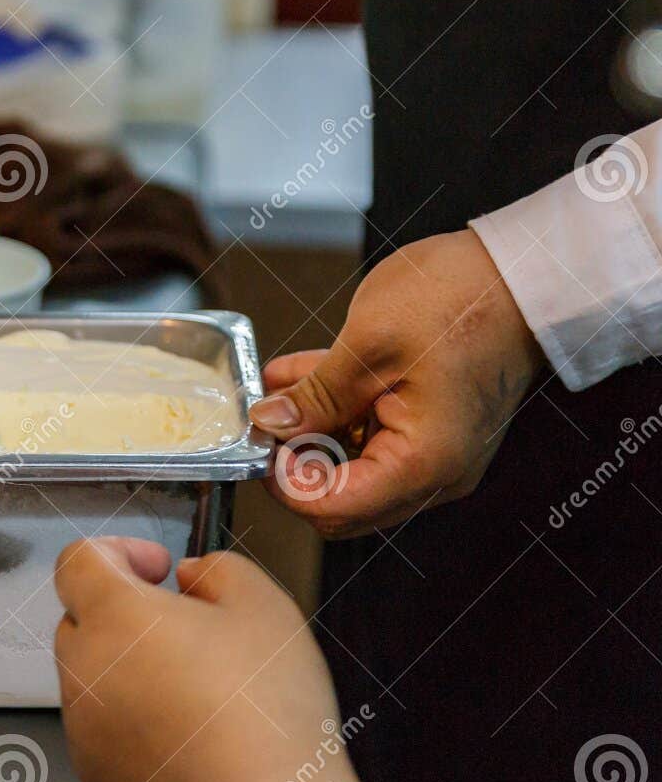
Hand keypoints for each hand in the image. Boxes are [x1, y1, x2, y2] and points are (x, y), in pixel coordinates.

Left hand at [54, 539, 378, 781]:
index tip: (156, 566)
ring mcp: (84, 732)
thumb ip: (218, 569)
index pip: (76, 560)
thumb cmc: (265, 720)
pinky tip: (195, 738)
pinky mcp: (98, 779)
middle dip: (127, 615)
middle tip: (188, 629)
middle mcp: (84, 672)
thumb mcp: (265, 606)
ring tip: (202, 691)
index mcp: (114, 617)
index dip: (119, 551)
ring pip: (95, 681)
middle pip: (83, 620)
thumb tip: (194, 577)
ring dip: (132, 673)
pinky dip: (138, 726)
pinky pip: (107, 734)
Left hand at [251, 229, 543, 537]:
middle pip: (341, 501)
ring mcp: (435, 453)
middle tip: (264, 417)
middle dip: (293, 461)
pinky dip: (332, 415)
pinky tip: (297, 379)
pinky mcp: (430, 429)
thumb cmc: (464, 300)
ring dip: (307, 433)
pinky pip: (369, 438)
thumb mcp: (370, 343)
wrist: (522, 273)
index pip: (334, 508)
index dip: (285, 480)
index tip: (259, 439)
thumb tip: (270, 423)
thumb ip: (317, 394)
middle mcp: (435, 473)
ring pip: (350, 469)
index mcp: (425, 462)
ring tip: (274, 390)